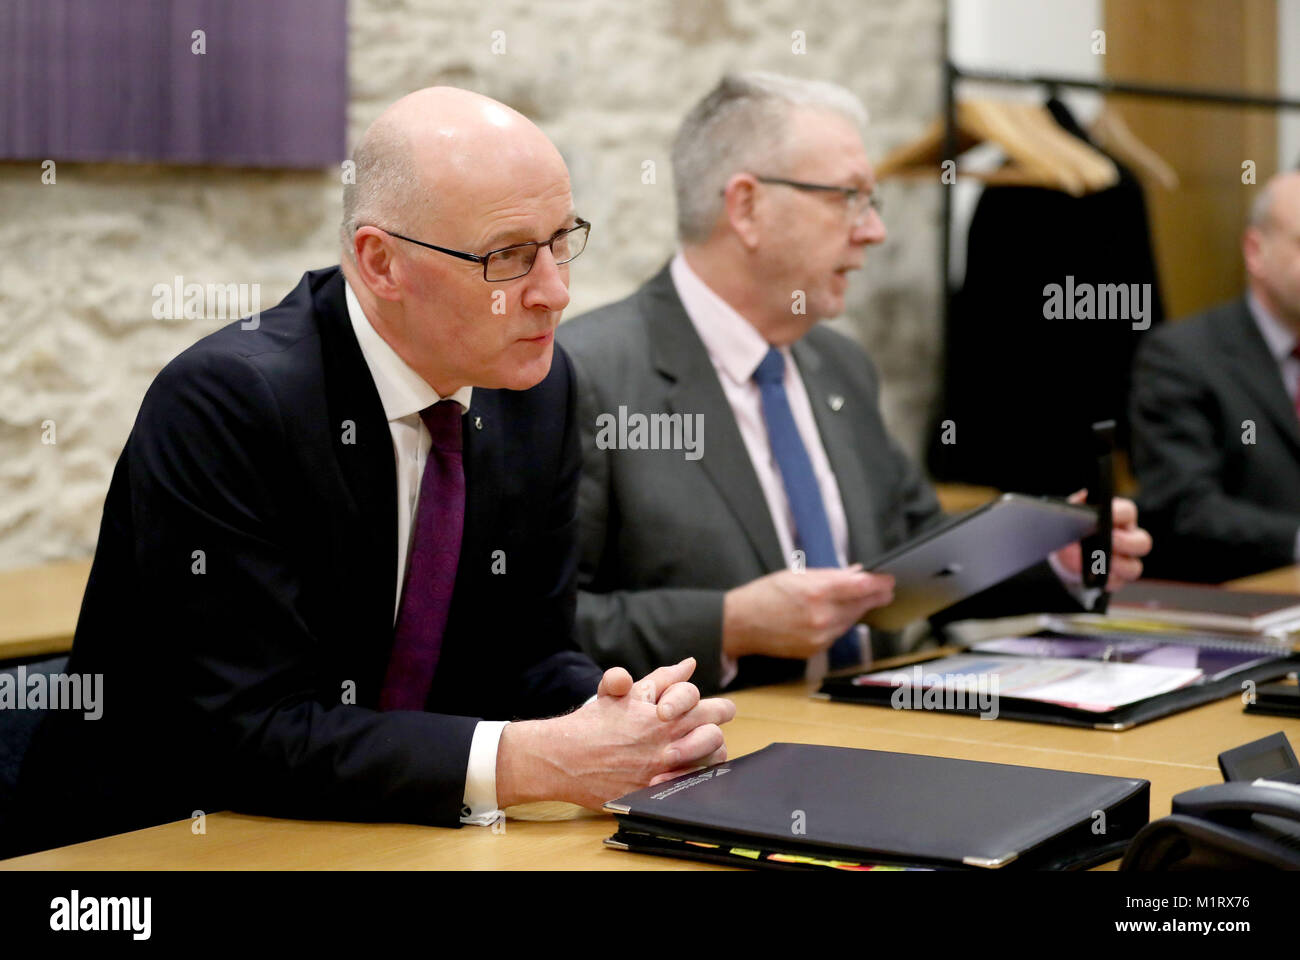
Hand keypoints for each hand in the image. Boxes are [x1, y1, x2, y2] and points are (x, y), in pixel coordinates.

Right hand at [495, 657, 736, 808]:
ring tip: (699, 753)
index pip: (714, 710)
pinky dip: (692, 781)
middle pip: (716, 738)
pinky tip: (685, 774)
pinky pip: (689, 790)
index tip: (717, 712)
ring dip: (707, 757)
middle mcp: (668, 744)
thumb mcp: (626, 693)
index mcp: (665, 717)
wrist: (563, 757)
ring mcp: (662, 772)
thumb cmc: (594, 723)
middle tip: (707, 732)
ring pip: (708, 766)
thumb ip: (662, 679)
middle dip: (716, 733)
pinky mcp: (652, 795)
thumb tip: (689, 664)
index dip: (719, 709)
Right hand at [722, 566, 894, 659]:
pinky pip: (838, 633)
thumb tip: (855, 574)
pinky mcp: (816, 649)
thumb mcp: (796, 575)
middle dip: (874, 596)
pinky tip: (836, 614)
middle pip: (861, 605)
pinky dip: (841, 623)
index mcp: (817, 592)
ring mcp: (820, 636)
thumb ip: (829, 575)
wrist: (741, 624)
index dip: (879, 583)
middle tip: (885, 589)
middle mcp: (822, 616)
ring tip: (860, 599)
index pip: (862, 587)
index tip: (888, 579)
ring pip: (852, 620)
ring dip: (858, 609)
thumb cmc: (764, 595)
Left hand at [1051, 490, 1152, 589]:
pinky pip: (1117, 583)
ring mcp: (1126, 561)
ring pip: (1134, 567)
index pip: (1128, 512)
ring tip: (1100, 562)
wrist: (1063, 552)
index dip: (1120, 513)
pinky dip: (1106, 581)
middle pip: (1142, 542)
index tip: (1108, 514)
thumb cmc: (1074, 526)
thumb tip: (1083, 496)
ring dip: (1118, 565)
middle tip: (1110, 540)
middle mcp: (1129, 539)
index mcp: (1120, 517)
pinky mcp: (1116, 579)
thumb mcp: (1072, 513)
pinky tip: (1095, 577)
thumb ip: (1078, 504)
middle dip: (1127, 542)